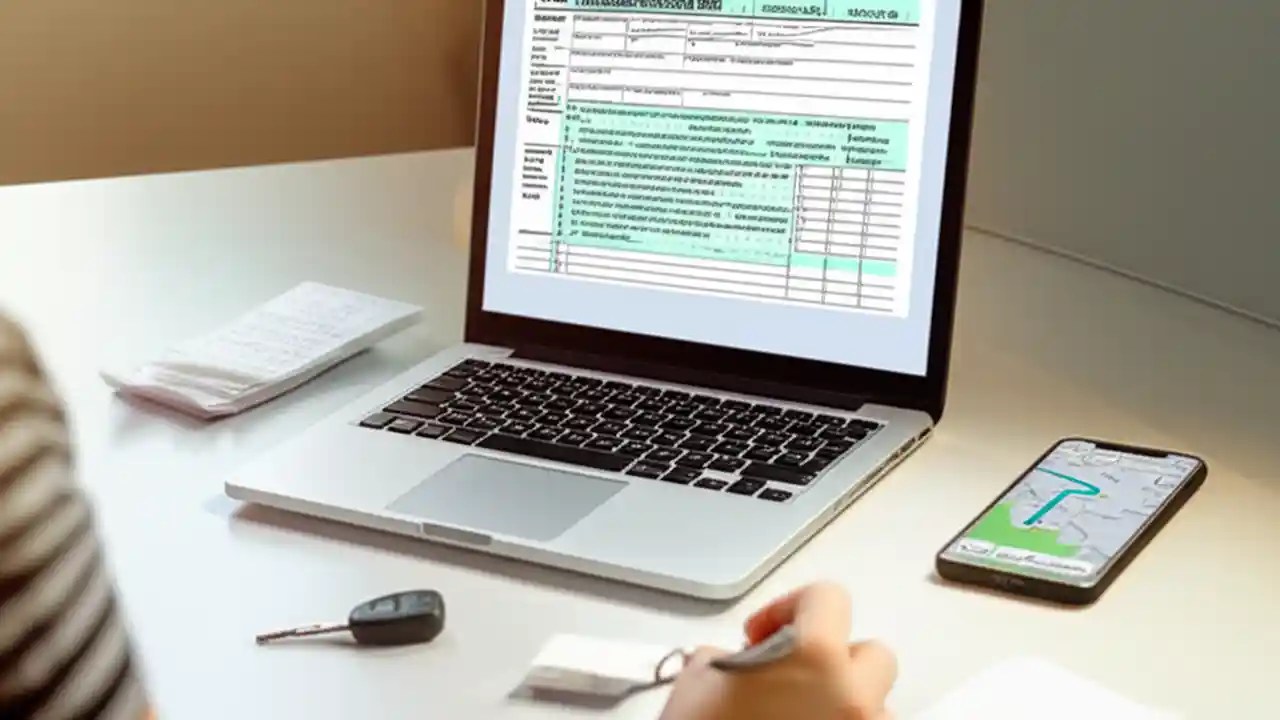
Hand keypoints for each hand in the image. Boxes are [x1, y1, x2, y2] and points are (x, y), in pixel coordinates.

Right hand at [658, 582, 896, 719]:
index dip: (791, 608)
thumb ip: (730, 655)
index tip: (763, 634)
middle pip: (873, 656)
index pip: (829, 599)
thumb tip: (741, 660)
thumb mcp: (698, 680)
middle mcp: (854, 698)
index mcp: (814, 657)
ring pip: (877, 709)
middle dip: (834, 664)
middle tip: (789, 683)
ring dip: (845, 709)